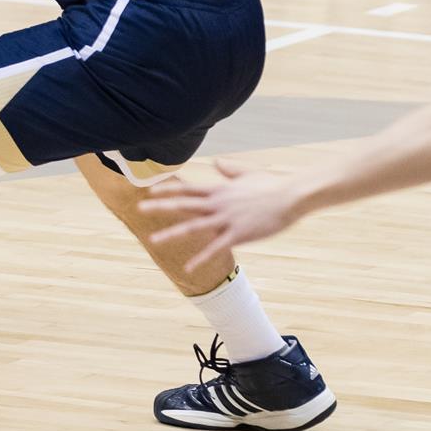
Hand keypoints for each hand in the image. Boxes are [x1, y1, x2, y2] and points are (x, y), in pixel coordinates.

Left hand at [137, 159, 306, 273]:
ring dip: (171, 233)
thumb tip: (217, 163)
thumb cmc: (271, 185)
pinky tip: (188, 267)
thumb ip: (229, 170)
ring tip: (153, 240)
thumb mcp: (247, 174)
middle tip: (139, 207)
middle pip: (183, 204)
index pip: (188, 189)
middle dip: (160, 206)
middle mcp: (217, 204)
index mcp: (219, 190)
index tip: (150, 190)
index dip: (168, 189)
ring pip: (192, 227)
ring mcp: (226, 219)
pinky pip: (215, 249)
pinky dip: (200, 258)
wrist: (290, 196)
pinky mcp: (237, 234)